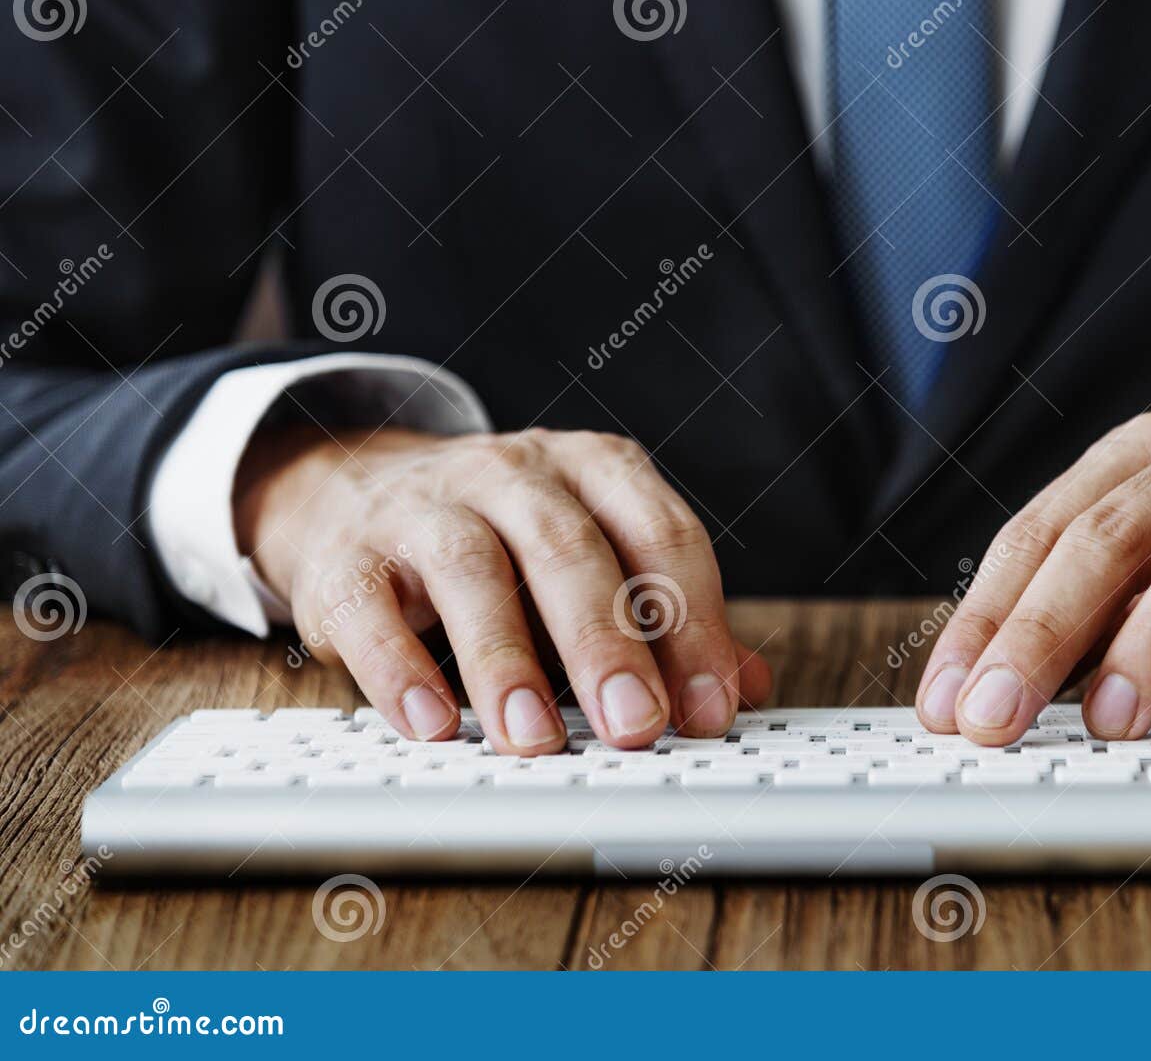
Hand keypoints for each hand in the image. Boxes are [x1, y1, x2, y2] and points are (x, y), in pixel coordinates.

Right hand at [236, 426, 769, 752]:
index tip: (711, 706)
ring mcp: (424, 508)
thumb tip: (746, 689)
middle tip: (637, 726)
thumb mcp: (595, 564)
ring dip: (506, 660)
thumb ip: (667, 622)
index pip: (660, 534)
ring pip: (472, 569)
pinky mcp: (347, 557)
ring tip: (534, 738)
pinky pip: (369, 607)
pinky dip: (399, 669)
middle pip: (569, 548)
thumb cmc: (504, 543)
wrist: (356, 493)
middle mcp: (512, 473)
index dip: (693, 622)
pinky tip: (431, 725)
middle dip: (608, 642)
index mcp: (592, 470)